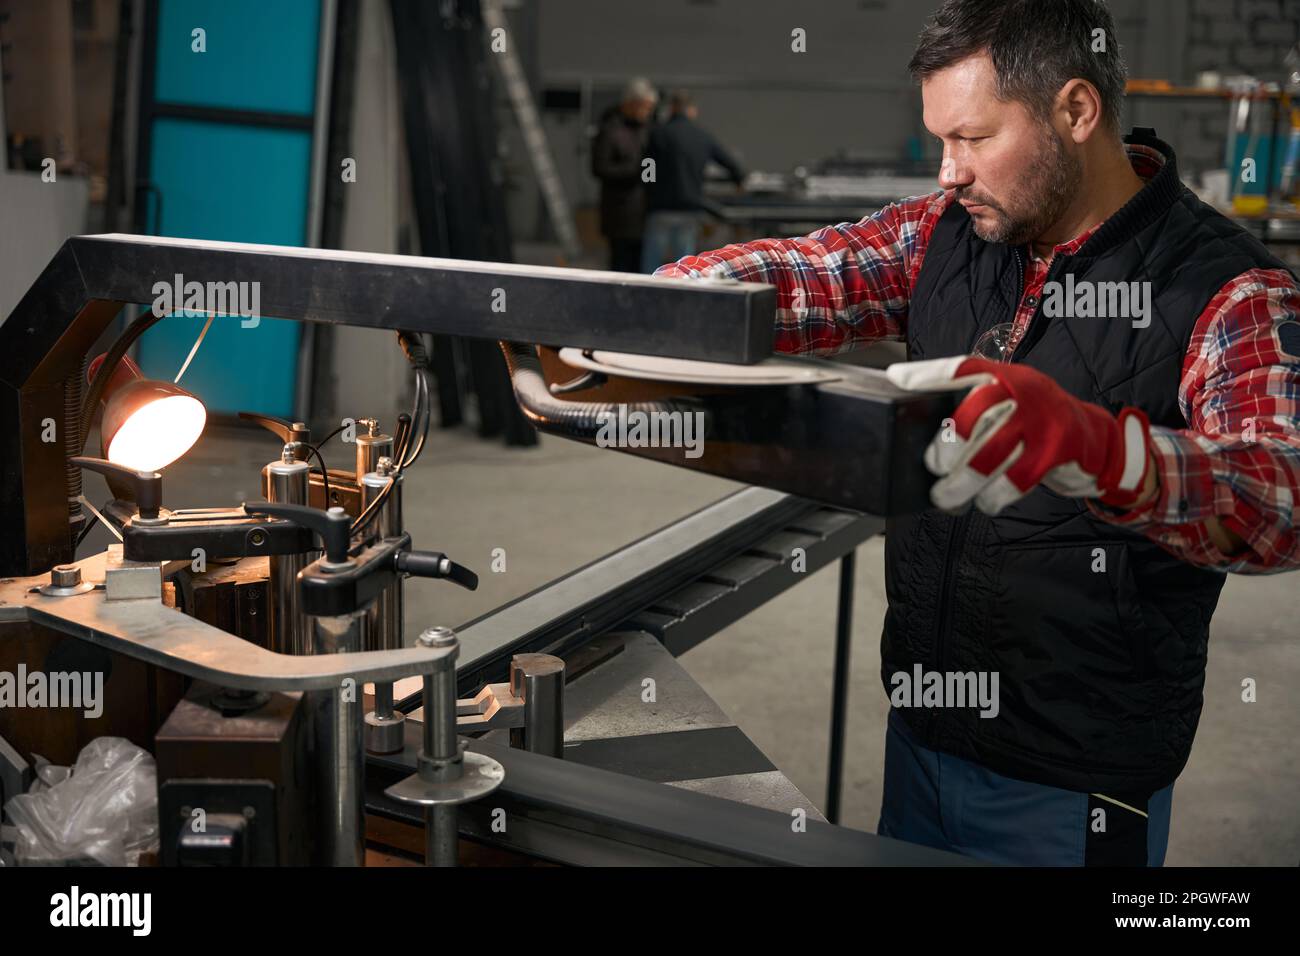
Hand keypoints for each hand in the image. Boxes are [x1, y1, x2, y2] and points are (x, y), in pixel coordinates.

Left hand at [886, 356, 1151, 514]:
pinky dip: (993, 497)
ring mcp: (1043, 422)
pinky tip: (986, 501)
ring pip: (990, 456)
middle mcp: (1024, 392)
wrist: (1095, 436)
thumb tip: (920, 429)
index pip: (963, 367)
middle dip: (946, 449)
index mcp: (1006, 376)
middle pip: (973, 417)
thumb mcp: (1010, 400)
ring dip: (962, 483)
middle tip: (933, 467)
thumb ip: (976, 403)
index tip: (897, 380)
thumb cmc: (1037, 421)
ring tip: (946, 496)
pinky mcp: (1057, 452)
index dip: (929, 374)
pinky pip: (1014, 481)